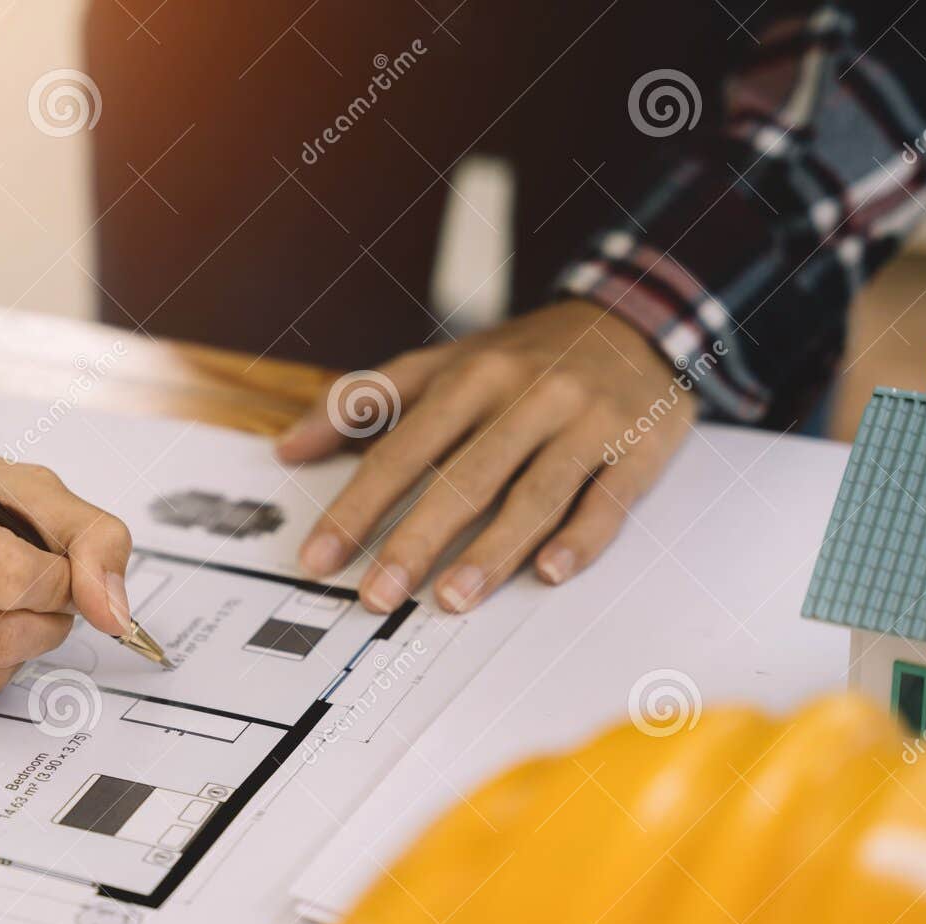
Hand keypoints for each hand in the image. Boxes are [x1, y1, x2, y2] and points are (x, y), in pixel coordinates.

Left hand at [277, 301, 695, 612]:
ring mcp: (584, 421)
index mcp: (469, 376)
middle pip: (463, 476)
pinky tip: (550, 572)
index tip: (320, 558)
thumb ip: (362, 402)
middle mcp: (524, 396)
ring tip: (452, 599)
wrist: (633, 321)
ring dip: (492, 551)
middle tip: (378, 594)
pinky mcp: (637, 447)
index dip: (356, 506)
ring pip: (533, 493)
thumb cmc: (522, 357)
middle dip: (415, 540)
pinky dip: (580, 537)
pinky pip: (608, 500)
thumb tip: (288, 448)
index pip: (400, 449)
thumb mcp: (439, 363)